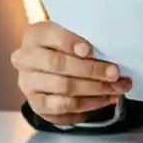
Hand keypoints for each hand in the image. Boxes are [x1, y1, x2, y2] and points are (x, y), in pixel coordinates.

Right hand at [11, 20, 132, 125]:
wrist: (48, 66)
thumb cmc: (66, 47)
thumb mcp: (73, 35)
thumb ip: (85, 40)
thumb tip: (109, 53)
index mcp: (35, 34)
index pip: (52, 37)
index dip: (71, 43)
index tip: (91, 51)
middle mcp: (25, 59)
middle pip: (59, 65)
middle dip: (92, 70)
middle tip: (115, 74)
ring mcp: (28, 83)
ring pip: (63, 88)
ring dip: (95, 90)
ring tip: (116, 88)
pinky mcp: (36, 104)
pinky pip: (63, 108)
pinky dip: (88, 105)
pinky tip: (105, 100)